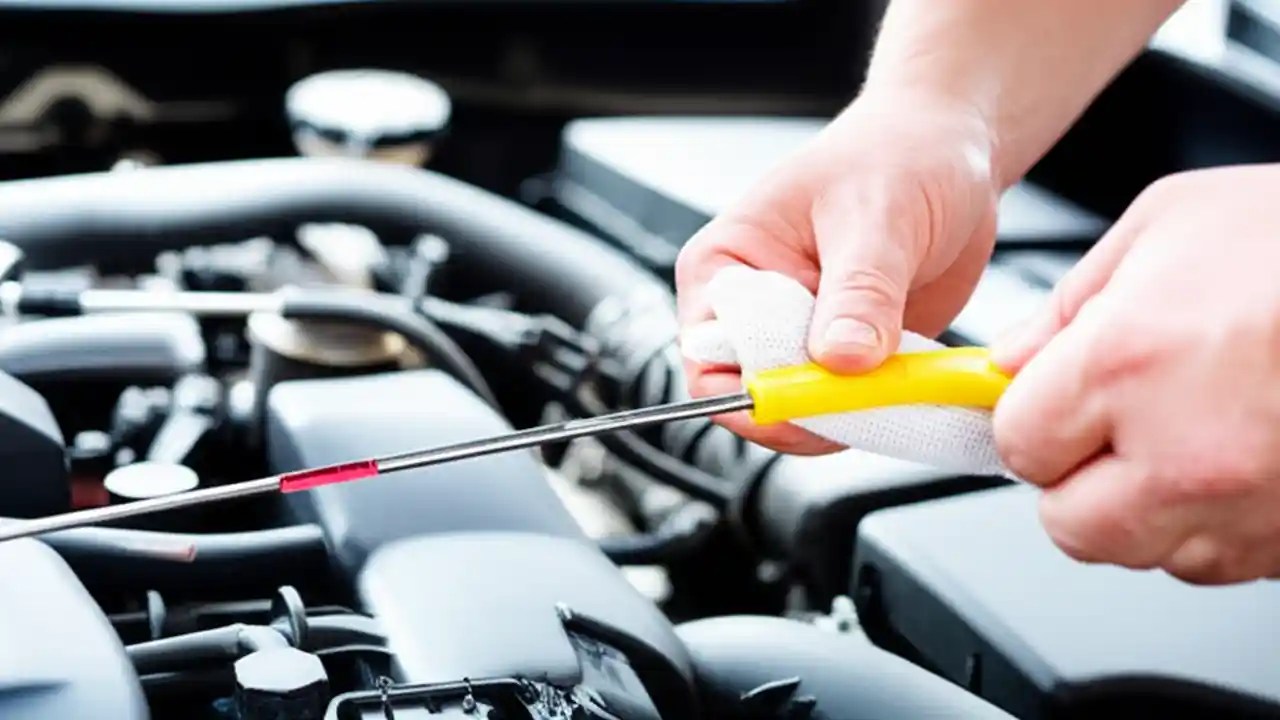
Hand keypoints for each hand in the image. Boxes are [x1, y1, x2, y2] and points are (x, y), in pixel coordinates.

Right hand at [675, 91, 1000, 453]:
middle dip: (808, 411)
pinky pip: (847, 407)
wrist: (952, 148)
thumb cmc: (897, 155)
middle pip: (753, 396)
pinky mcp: (844, 354)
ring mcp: (799, 336)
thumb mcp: (878, 217)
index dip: (754, 391)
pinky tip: (908, 385)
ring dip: (850, 413)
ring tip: (897, 383)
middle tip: (868, 396)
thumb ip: (860, 292)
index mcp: (724, 267)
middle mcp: (751, 310)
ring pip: (803, 412)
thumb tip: (841, 358)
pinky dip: (878, 409)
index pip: (706, 358)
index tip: (814, 396)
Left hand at [991, 164, 1279, 584]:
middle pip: (1071, 526)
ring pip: (1149, 554)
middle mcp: (1185, 454)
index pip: (1017, 445)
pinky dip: (1220, 522)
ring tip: (1193, 429)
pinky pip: (1226, 560)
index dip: (1029, 420)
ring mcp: (1254, 509)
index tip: (1048, 402)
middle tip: (1111, 427)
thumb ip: (1066, 306)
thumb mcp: (1167, 224)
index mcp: (1126, 366)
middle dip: (1076, 480)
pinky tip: (1244, 453)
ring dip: (1149, 507)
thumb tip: (1009, 360)